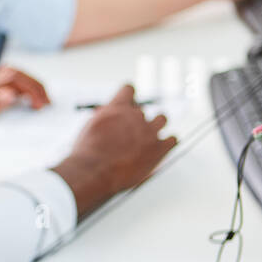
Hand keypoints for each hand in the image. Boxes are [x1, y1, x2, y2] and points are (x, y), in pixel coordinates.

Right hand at [51, 84, 175, 216]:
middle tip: (130, 132)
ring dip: (156, 125)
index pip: (129, 90)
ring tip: (149, 136)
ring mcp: (150, 131)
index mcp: (118, 107)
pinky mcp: (159, 148)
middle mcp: (136, 115)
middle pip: (143, 110)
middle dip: (136, 120)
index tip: (127, 103)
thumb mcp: (89, 126)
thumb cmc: (87, 152)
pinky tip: (163, 147)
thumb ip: (104, 117)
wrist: (93, 171)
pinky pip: (173, 140)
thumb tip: (106, 114)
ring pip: (162, 119)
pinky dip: (168, 143)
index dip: (127, 97)